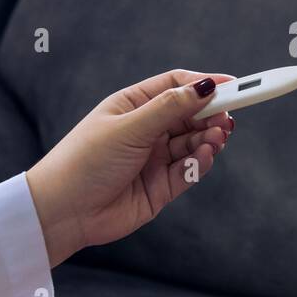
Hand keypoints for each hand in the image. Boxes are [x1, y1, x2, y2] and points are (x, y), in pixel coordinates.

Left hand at [24, 70, 235, 266]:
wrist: (63, 212)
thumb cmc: (85, 161)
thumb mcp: (129, 127)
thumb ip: (170, 108)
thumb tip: (205, 87)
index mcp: (133, 106)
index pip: (176, 86)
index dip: (205, 84)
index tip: (234, 85)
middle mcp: (146, 130)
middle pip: (191, 114)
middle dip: (212, 114)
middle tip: (229, 116)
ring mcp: (154, 159)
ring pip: (193, 142)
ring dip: (208, 138)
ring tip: (216, 137)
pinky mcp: (161, 187)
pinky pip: (189, 170)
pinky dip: (200, 162)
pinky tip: (204, 156)